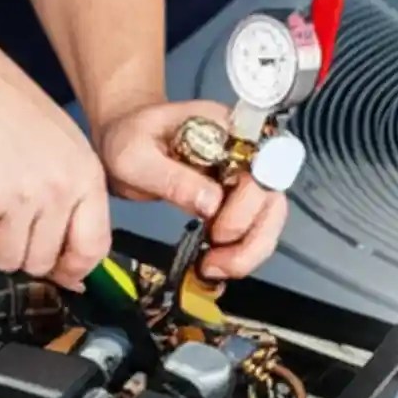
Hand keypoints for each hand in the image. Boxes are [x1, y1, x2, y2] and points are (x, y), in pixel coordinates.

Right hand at [0, 65, 111, 289]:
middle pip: (44, 262)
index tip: (64, 274)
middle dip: (24, 255)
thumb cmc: (6, 107)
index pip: (94, 247)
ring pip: (7, 260)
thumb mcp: (64, 148)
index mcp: (86, 178)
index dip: (76, 269)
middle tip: (10, 231)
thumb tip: (71, 258)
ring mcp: (17, 199)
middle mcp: (57, 192)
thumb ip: (73, 199)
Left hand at [92, 100, 288, 279]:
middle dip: (250, 237)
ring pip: (269, 218)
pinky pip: (254, 229)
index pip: (260, 165)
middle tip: (215, 261)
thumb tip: (211, 204)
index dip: (249, 200)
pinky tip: (215, 263)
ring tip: (214, 267)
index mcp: (228, 129)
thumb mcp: (135, 155)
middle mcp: (246, 152)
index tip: (216, 223)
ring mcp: (246, 176)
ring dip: (247, 251)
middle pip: (272, 197)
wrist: (125, 139)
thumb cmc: (131, 136)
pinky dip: (239, 253)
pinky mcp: (239, 199)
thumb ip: (173, 178)